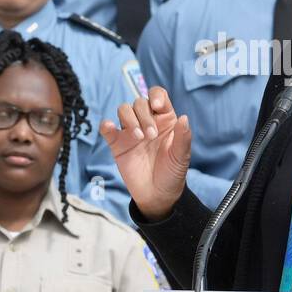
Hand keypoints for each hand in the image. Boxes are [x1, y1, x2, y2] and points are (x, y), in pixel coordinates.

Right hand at [100, 87, 191, 220]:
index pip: (158, 96)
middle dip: (144, 115)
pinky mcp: (117, 144)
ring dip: (130, 119)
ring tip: (139, 138)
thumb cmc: (172, 174)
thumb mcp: (181, 156)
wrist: (157, 196)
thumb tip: (184, 117)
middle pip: (139, 102)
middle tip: (150, 136)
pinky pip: (107, 128)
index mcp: (165, 120)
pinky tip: (110, 128)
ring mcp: (130, 131)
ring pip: (124, 110)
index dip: (156, 96)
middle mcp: (147, 121)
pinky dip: (106, 125)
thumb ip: (183, 137)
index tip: (157, 106)